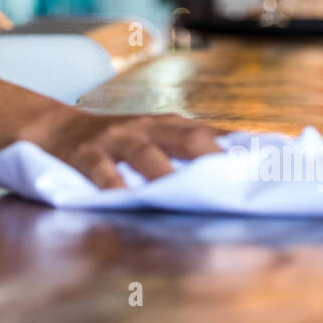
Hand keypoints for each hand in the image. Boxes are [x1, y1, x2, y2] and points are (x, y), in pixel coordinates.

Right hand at [15, 106, 225, 189]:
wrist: (55, 129)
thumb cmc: (117, 141)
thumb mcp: (154, 135)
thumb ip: (189, 147)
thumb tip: (243, 164)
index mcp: (168, 124)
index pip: (210, 132)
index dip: (237, 148)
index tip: (266, 165)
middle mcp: (146, 127)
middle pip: (185, 136)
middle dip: (210, 156)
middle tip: (231, 180)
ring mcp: (116, 139)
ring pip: (145, 153)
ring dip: (164, 174)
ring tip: (179, 193)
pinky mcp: (86, 154)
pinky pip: (101, 168)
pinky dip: (112, 183)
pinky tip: (121, 198)